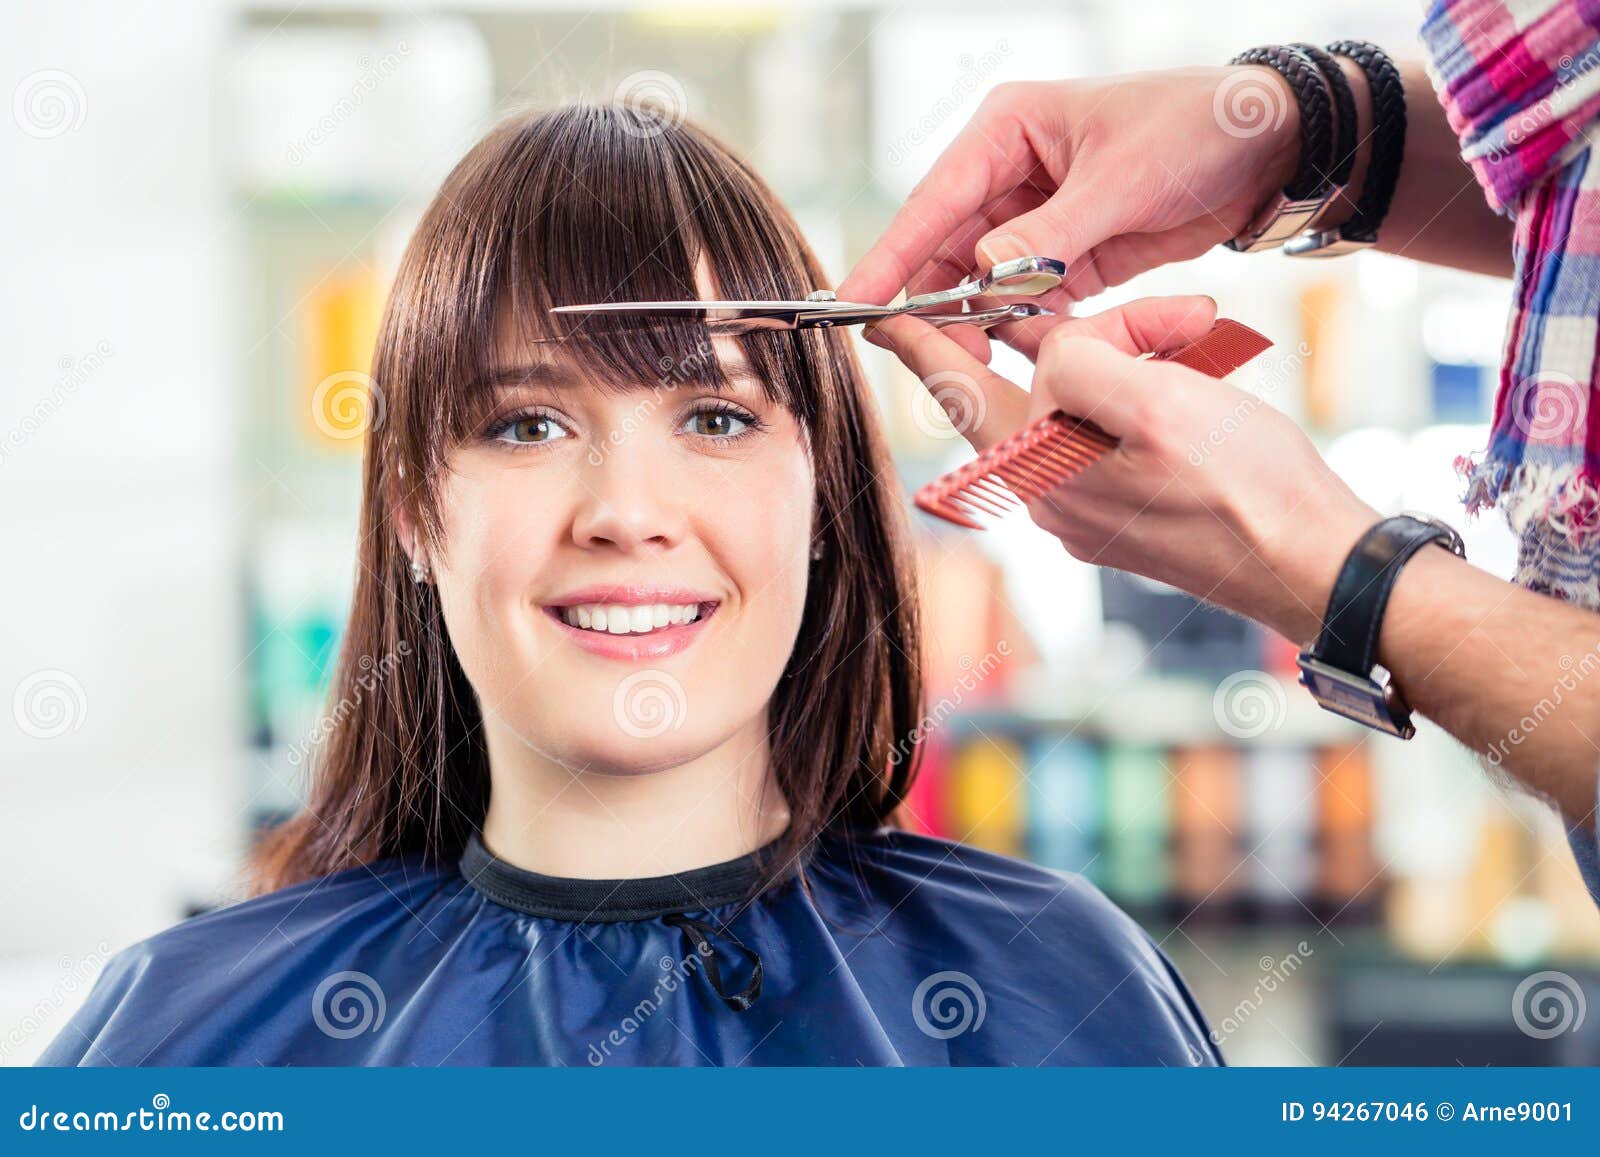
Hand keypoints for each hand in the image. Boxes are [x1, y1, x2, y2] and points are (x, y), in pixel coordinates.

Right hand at [841, 67, 1303, 360]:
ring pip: (985, 284)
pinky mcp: (1071, 256)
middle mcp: (1011, 174)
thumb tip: (984, 277)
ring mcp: (1039, 219)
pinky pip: (1029, 301)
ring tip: (980, 363)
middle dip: (938, 305)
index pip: (933, 201)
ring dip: (983, 323)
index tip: (853, 304)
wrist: (1272, 146)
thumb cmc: (1197, 130)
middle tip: (932, 357)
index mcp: (1008, 130)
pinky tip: (1026, 354)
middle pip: (949, 250)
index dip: (892, 257)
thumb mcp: (1121, 180)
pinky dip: (1026, 329)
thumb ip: (1050, 234)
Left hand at [874, 298, 1379, 643]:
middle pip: (1033, 381)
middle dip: (1088, 333)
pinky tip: (1194, 378)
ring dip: (1134, 357)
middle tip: (1161, 318)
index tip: (879, 315)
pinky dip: (1145, 393)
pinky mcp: (1121, 510)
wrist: (1311, 561)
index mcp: (1035, 464)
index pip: (957, 386)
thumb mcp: (1153, 400)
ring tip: (1200, 341)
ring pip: (1080, 399)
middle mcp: (1044, 491)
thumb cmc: (1242, 486)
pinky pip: (1108, 430)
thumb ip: (1079, 361)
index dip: (919, 342)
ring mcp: (1082, 505)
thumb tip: (1051, 350)